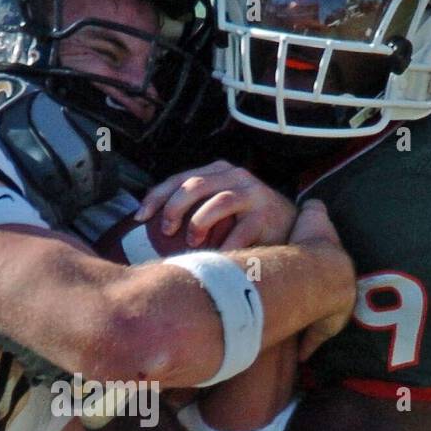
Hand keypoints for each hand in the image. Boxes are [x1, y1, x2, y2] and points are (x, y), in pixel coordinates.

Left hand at [136, 160, 298, 250]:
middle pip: (195, 185)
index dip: (157, 196)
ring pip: (218, 202)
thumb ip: (195, 206)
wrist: (292, 227)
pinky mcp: (266, 216)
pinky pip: (240, 232)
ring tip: (193, 242)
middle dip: (174, 207)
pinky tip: (215, 259)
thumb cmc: (245, 221)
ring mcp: (253, 194)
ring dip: (199, 223)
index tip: (139, 217)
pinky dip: (224, 247)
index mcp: (219, 171)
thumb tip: (152, 224)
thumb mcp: (220, 205)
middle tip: (166, 230)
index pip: (180, 178)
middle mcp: (236, 177)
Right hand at [290, 198, 354, 359]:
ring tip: (298, 333)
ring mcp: (332, 315)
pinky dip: (307, 347)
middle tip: (305, 313)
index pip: (332, 277)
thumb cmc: (314, 245)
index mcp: (338, 270)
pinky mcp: (322, 330)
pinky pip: (313, 341)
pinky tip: (299, 356)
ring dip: (311, 330)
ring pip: (322, 325)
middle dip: (321, 309)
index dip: (321, 281)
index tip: (312, 287)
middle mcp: (340, 295)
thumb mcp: (314, 219)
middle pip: (330, 304)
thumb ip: (314, 210)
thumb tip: (313, 201)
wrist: (319, 272)